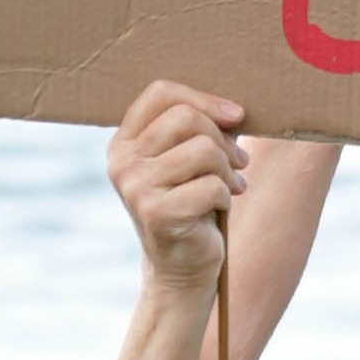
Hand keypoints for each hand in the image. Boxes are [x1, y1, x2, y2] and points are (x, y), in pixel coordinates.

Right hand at [106, 83, 246, 290]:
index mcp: (123, 142)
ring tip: (229, 187)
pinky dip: (225, 196)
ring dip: (227, 171)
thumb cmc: (192, 204)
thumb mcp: (187, 159)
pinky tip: (218, 209)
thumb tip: (233, 111)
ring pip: (203, 150)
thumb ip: (197, 129)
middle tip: (238, 163)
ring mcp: (136, 188)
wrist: (182, 266)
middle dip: (223, 140)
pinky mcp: (157, 213)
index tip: (235, 116)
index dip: (204, 98)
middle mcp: (122, 162)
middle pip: (186, 118)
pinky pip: (212, 185)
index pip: (160, 93)